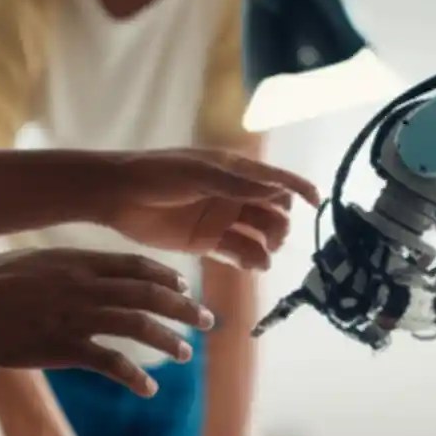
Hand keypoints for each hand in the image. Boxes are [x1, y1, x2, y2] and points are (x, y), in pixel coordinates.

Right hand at [0, 249, 214, 396]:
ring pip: (138, 324)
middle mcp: (83, 283)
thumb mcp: (31, 261)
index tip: (184, 289)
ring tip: (187, 354)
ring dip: (169, 341)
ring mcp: (74, 314)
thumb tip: (79, 272)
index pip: (136, 265)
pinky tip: (149, 389)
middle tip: (207, 321)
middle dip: (184, 308)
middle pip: (148, 292)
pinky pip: (110, 362)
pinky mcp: (61, 345)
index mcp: (77, 261)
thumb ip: (63, 268)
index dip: (166, 277)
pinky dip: (135, 376)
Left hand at [103, 149, 320, 269]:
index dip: (298, 188)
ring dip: (267, 246)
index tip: (317, 202)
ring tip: (261, 258)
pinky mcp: (207, 241)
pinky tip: (253, 265)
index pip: (275, 177)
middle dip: (280, 224)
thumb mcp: (200, 174)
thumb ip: (238, 185)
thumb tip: (278, 190)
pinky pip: (238, 252)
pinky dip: (250, 259)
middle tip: (274, 238)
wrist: (118, 195)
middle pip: (272, 210)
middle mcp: (233, 194)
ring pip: (258, 234)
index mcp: (234, 170)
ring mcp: (221, 219)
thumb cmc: (158, 174)